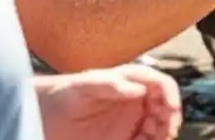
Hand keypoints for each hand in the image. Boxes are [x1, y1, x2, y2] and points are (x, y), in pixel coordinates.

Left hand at [37, 64, 181, 139]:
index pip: (161, 84)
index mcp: (130, 80)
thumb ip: (110, 84)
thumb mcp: (84, 87)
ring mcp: (131, 118)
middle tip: (165, 133)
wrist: (43, 117)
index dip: (170, 95)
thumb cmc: (63, 95)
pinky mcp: (125, 136)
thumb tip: (139, 89)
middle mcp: (135, 97)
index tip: (170, 110)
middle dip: (170, 119)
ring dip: (162, 134)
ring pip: (159, 125)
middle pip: (165, 106)